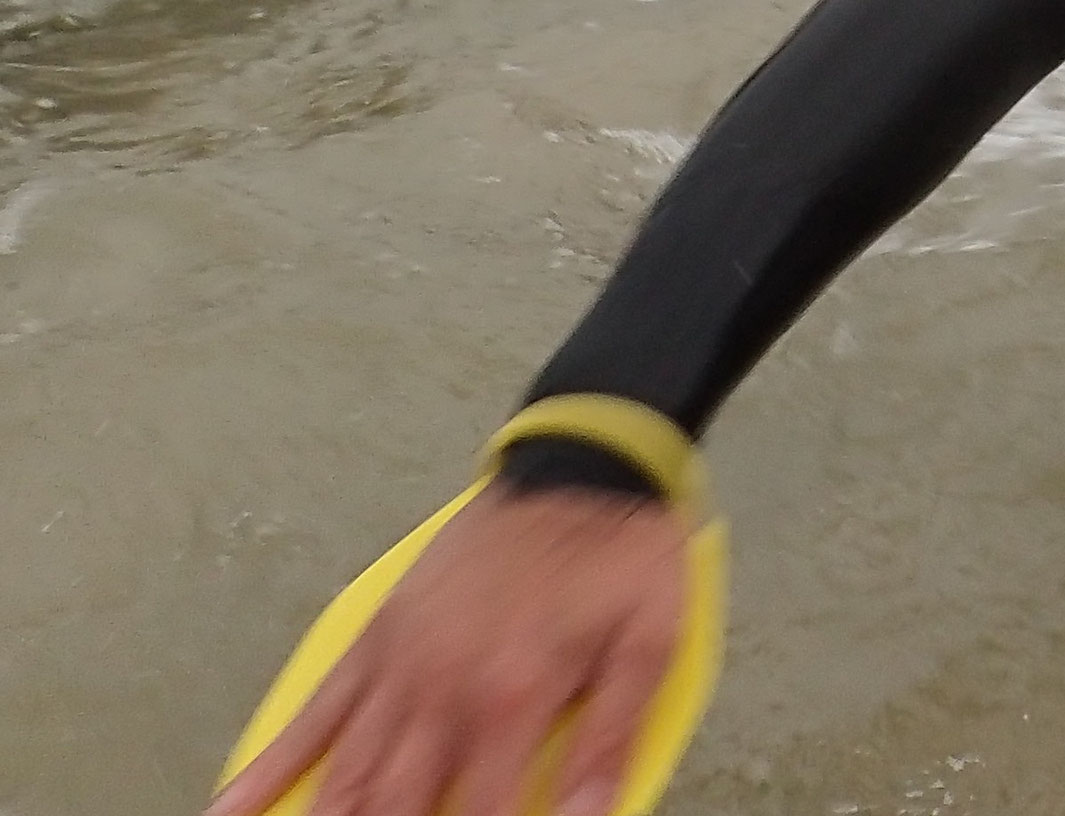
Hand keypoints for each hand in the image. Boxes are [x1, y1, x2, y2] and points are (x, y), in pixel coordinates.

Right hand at [208, 483, 692, 815]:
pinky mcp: (375, 639)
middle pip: (395, 808)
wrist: (581, 466)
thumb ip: (611, 742)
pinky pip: (314, 714)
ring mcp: (398, 665)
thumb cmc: (619, 554)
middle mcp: (441, 690)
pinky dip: (269, 767)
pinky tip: (231, 810)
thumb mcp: (650, 643)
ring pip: (346, 778)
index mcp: (512, 697)